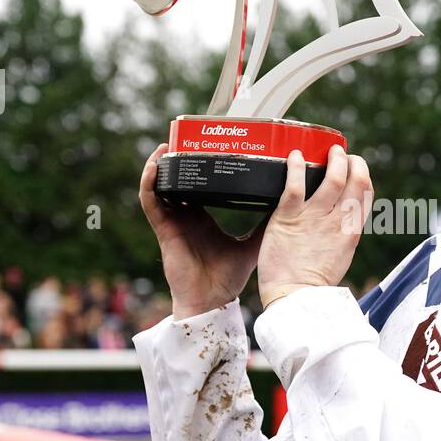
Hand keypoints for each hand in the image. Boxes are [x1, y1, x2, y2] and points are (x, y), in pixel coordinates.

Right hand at [138, 143, 267, 318]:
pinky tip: (156, 166)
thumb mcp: (253, 244)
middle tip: (187, 139)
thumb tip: (290, 206)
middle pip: (178, 181)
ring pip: (160, 186)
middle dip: (180, 161)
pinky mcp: (163, 229)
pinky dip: (150, 182)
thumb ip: (268, 225)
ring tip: (168, 145)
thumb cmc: (229, 278)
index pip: (199, 185)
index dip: (200, 167)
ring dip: (161, 165)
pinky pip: (150, 201)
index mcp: (203, 217)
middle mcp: (186, 216)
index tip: (209, 147)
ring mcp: (172, 221)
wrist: (212, 301)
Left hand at [258, 145, 372, 308]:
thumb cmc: (311, 283)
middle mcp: (337, 222)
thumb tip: (337, 219)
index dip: (363, 174)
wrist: (293, 299)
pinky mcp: (288, 218)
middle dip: (352, 161)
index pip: (366, 194)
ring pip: (331, 178)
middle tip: (341, 153)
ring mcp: (314, 219)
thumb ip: (339, 234)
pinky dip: (295, 166)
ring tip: (328, 149)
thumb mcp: (339, 256)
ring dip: (332, 159)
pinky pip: (295, 185)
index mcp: (351, 231)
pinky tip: (294, 155)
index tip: (356, 166)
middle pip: (355, 181)